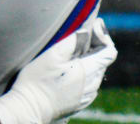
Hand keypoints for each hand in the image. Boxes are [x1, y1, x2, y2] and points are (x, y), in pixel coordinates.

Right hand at [0, 18, 117, 123]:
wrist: (29, 108)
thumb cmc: (38, 80)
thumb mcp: (53, 54)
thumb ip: (74, 40)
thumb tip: (87, 31)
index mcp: (88, 71)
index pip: (110, 52)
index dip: (103, 38)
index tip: (90, 32)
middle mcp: (92, 85)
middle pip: (102, 62)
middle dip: (94, 50)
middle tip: (75, 44)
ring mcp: (86, 96)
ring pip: (96, 74)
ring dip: (88, 64)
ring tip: (69, 60)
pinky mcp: (80, 103)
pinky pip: (89, 86)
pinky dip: (83, 77)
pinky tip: (67, 75)